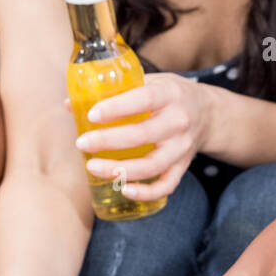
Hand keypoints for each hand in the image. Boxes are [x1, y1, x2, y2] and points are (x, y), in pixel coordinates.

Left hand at [74, 73, 212, 203]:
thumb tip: (69, 105)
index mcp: (169, 94)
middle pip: (143, 135)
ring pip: (153, 165)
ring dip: (120, 170)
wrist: (207, 113)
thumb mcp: (147, 82)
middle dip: (108, 141)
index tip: (91, 115)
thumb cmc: (167, 96)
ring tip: (93, 167)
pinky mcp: (183, 167)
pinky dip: (145, 192)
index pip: (143, 99)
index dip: (116, 108)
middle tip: (82, 143)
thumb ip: (113, 92)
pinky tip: (123, 189)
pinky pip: (166, 185)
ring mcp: (182, 147)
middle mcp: (179, 121)